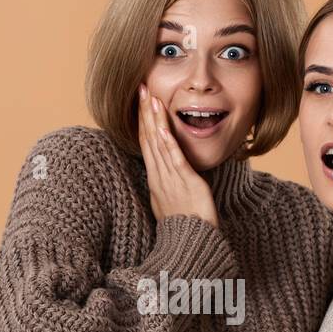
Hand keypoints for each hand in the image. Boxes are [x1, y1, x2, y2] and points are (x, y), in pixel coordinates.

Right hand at [137, 83, 219, 230]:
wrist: (192, 244)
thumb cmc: (185, 226)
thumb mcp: (172, 201)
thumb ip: (169, 184)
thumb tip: (165, 175)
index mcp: (156, 179)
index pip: (146, 143)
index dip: (142, 120)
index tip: (141, 101)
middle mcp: (159, 176)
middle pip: (148, 138)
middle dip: (144, 112)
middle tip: (140, 88)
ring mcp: (170, 179)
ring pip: (158, 144)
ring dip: (153, 119)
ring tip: (150, 97)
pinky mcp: (185, 182)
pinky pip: (173, 158)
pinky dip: (166, 141)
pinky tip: (160, 126)